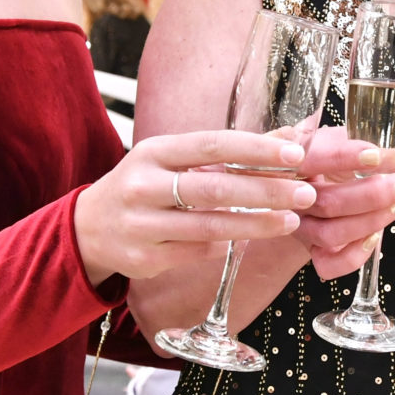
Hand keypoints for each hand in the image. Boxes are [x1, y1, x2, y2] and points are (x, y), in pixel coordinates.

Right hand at [75, 130, 317, 285]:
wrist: (89, 229)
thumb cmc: (145, 186)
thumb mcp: (175, 160)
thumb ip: (229, 152)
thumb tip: (290, 135)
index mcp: (154, 152)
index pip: (213, 145)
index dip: (255, 149)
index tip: (294, 154)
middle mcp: (144, 186)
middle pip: (215, 188)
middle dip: (266, 190)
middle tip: (306, 193)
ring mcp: (142, 225)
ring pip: (210, 226)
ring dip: (256, 223)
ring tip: (291, 220)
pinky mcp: (144, 259)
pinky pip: (197, 252)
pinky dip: (225, 245)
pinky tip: (245, 238)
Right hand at [294, 125, 394, 279]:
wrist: (299, 185)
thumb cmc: (327, 157)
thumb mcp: (346, 139)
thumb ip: (381, 139)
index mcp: (295, 160)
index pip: (314, 159)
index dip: (344, 158)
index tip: (376, 155)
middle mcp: (292, 195)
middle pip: (326, 202)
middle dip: (371, 195)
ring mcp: (300, 226)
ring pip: (330, 234)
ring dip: (371, 221)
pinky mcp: (311, 250)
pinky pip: (328, 265)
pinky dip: (355, 255)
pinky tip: (376, 236)